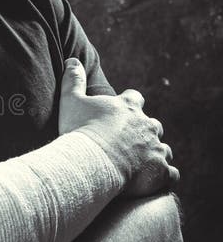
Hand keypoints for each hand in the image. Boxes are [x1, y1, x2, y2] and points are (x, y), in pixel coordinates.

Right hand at [58, 58, 178, 195]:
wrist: (92, 163)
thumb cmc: (80, 131)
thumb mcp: (71, 101)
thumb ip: (73, 79)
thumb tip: (73, 61)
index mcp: (127, 107)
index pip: (134, 98)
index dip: (128, 105)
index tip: (120, 113)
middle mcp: (147, 125)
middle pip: (153, 125)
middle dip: (145, 132)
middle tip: (128, 143)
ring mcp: (156, 148)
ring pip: (164, 149)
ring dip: (155, 155)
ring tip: (140, 165)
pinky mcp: (160, 171)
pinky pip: (171, 174)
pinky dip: (165, 177)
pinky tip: (155, 181)